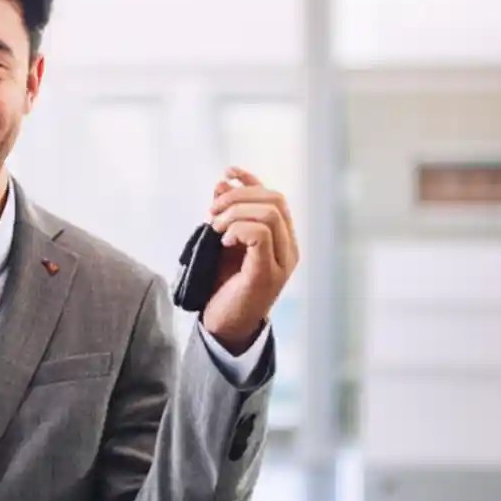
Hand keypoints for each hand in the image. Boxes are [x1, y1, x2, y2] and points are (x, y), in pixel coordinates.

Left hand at [201, 166, 299, 353]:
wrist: (224, 326)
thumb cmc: (223, 286)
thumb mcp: (223, 242)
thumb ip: (226, 215)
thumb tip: (223, 183)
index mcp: (282, 239)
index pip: (275, 197)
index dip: (251, 181)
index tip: (226, 174)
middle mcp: (288, 249)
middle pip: (275, 199)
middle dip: (238, 197)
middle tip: (212, 213)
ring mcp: (281, 262)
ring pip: (269, 214)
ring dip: (235, 213)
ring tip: (216, 229)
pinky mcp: (267, 274)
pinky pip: (261, 235)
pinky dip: (239, 230)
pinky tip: (224, 242)